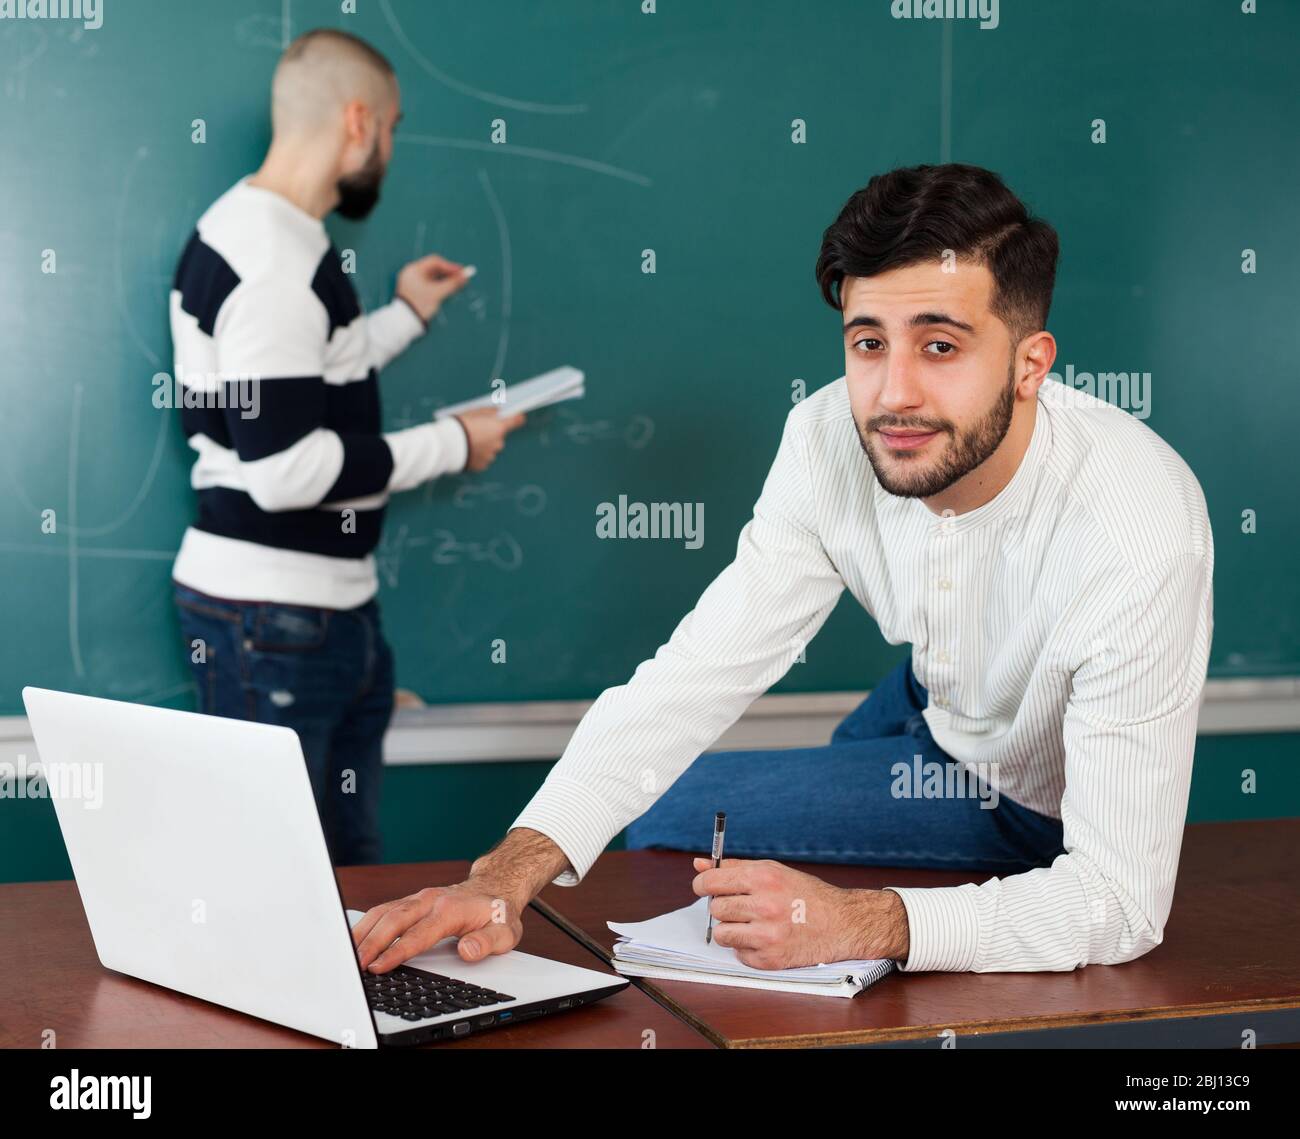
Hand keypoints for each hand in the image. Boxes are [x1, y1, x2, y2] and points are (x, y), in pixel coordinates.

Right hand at [351, 876, 526, 973]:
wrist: (495, 886)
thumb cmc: (498, 912)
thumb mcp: (505, 932)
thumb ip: (487, 943)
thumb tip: (467, 950)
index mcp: (450, 909)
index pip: (418, 934)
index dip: (397, 951)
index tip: (379, 966)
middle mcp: (430, 900)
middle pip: (394, 919)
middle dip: (371, 942)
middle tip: (353, 965)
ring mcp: (419, 898)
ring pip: (384, 912)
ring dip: (363, 931)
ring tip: (345, 953)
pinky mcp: (412, 901)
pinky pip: (385, 910)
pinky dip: (367, 924)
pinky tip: (355, 938)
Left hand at [395, 253, 471, 322]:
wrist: (405, 323)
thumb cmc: (419, 305)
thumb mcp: (438, 293)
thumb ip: (452, 283)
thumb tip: (465, 276)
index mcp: (414, 270)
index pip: (435, 262)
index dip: (450, 266)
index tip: (461, 272)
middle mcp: (411, 273)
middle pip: (434, 269)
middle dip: (448, 274)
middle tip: (461, 279)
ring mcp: (412, 282)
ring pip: (432, 277)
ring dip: (445, 280)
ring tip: (455, 286)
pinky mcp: (414, 291)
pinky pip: (429, 284)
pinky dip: (438, 286)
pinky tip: (446, 291)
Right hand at [454, 407, 525, 471]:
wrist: (446, 445)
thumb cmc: (459, 426)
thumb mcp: (473, 411)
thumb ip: (489, 412)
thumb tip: (498, 412)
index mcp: (498, 428)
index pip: (517, 421)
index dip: (517, 417)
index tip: (518, 416)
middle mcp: (498, 443)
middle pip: (499, 436)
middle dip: (491, 433)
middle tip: (477, 429)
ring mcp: (491, 456)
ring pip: (491, 448)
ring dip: (484, 445)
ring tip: (469, 441)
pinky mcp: (482, 465)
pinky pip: (483, 458)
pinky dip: (477, 454)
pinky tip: (467, 450)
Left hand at [691, 856, 909, 967]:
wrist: (840, 923)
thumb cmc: (806, 894)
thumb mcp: (773, 870)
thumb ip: (734, 867)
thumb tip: (698, 863)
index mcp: (763, 878)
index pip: (711, 881)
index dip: (702, 884)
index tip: (703, 887)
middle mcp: (765, 905)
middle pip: (716, 908)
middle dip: (723, 907)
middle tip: (740, 906)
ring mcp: (767, 935)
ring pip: (722, 934)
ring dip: (731, 929)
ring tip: (751, 924)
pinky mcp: (770, 959)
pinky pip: (738, 954)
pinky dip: (748, 948)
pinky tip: (766, 939)